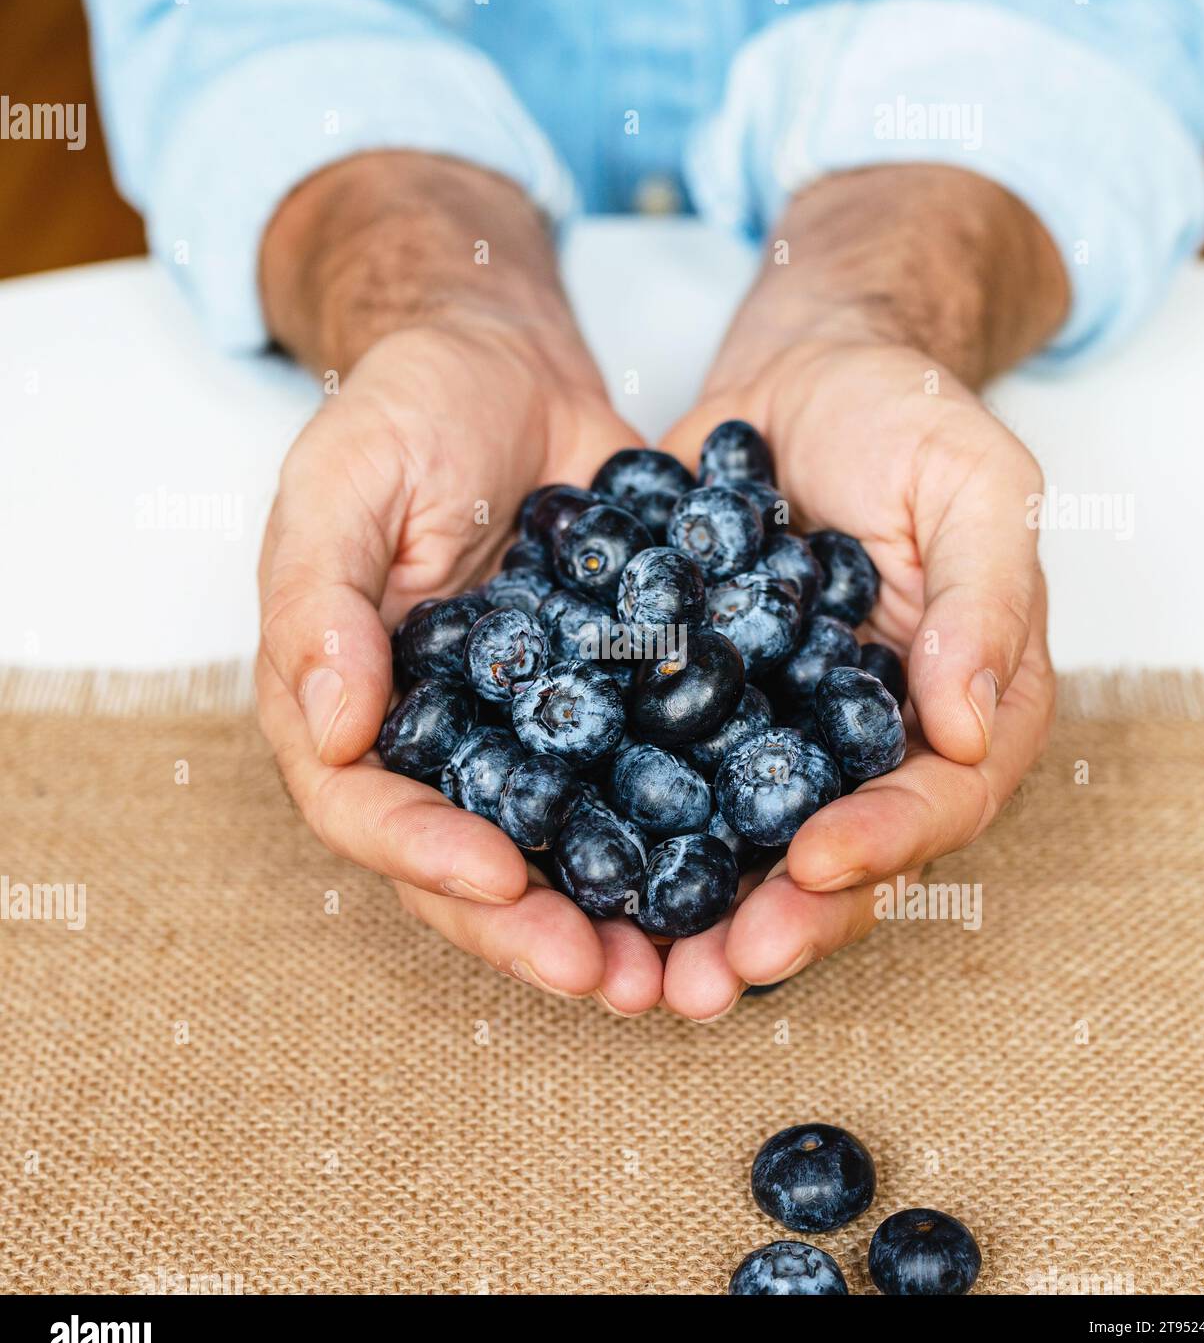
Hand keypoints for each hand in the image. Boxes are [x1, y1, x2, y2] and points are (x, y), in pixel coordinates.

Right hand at [255, 154, 664, 1013]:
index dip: (426, 858)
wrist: (509, 362)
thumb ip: (319, 604)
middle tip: (611, 981)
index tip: (501, 879)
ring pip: (565, 846)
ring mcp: (529, 730)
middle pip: (472, 864)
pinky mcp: (609, 703)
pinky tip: (744, 869)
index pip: (369, 810)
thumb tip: (330, 729)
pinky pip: (641, 780)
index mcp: (350, 708)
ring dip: (620, 915)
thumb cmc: (404, 412)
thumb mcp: (341, 486)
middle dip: (536, 931)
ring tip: (687, 970)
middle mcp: (440, 741)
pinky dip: (685, 832)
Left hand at [656, 166, 1067, 1018]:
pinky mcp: (692, 710)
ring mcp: (773, 735)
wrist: (799, 376)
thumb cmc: (904, 418)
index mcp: (959, 711)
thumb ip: (987, 601)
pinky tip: (563, 864)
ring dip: (687, 912)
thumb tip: (969, 729)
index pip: (934, 801)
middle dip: (775, 923)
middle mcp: (864, 746)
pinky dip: (618, 826)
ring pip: (737, 844)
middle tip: (708, 978)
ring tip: (627, 966)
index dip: (880, 845)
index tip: (812, 868)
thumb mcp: (975, 485)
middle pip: (832, 858)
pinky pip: (657, 779)